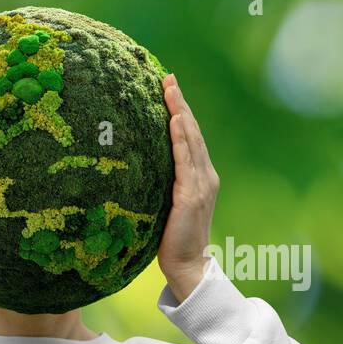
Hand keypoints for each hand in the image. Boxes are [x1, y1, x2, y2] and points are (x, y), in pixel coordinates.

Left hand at [158, 73, 218, 302]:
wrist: (187, 265)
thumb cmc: (172, 239)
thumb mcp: (167, 204)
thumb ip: (162, 183)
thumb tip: (138, 165)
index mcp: (200, 177)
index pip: (189, 138)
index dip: (181, 111)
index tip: (169, 87)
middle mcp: (205, 176)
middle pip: (192, 132)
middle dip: (180, 104)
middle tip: (168, 78)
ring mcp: (200, 185)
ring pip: (191, 141)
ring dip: (181, 113)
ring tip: (170, 90)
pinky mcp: (191, 196)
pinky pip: (185, 162)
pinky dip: (181, 140)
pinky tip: (175, 122)